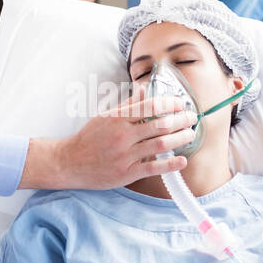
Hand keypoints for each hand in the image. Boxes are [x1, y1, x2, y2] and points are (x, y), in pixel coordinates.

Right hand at [25, 92, 196, 189]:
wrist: (70, 162)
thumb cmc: (89, 138)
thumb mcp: (106, 116)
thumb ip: (127, 104)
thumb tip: (143, 89)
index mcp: (118, 118)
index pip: (150, 106)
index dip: (170, 104)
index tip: (181, 103)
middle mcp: (122, 135)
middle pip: (159, 125)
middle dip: (181, 120)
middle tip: (192, 118)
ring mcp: (125, 155)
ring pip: (160, 145)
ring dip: (180, 139)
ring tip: (190, 134)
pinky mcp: (126, 173)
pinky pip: (153, 168)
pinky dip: (170, 164)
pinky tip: (182, 160)